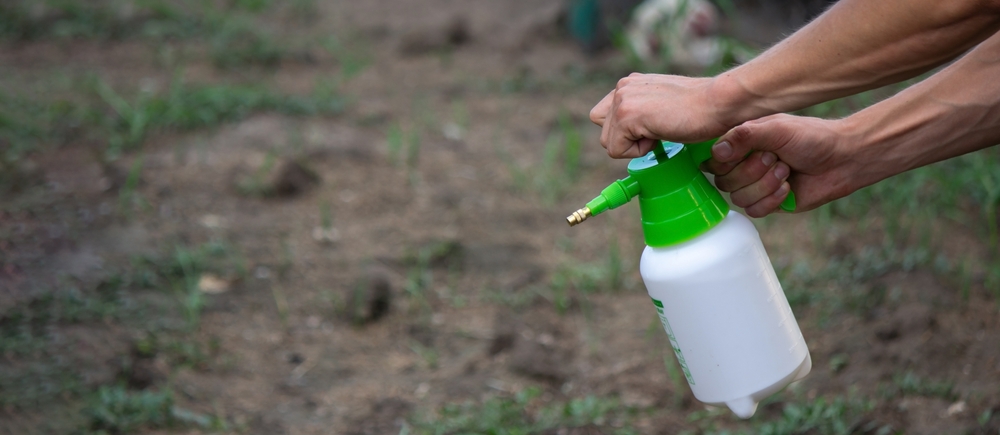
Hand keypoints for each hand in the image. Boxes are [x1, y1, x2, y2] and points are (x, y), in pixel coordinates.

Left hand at [590, 73, 734, 157]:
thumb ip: (644, 110)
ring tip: (661, 131)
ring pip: (609, 143)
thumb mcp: (663, 104)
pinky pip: (617, 150)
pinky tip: (660, 134)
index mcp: (630, 84)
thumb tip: (635, 131)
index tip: (652, 129)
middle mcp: (622, 87)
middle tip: (658, 130)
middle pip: (605, 133)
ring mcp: (622, 99)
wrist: (718, 102)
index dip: (626, 132)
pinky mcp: (626, 115)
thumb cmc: (700, 108)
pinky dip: (639, 152)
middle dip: (628, 141)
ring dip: (635, 146)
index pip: (605, 118)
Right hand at [702, 114, 857, 216]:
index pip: (713, 160)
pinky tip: (788, 188)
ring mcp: (755, 186)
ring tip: (786, 171)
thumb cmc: (811, 137)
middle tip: (775, 158)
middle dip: (751, 172)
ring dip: (764, 186)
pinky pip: (754, 211)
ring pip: (738, 199)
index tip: (748, 151)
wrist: (842, 159)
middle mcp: (744, 165)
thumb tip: (717, 152)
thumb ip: (745, 136)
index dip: (725, 162)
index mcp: (741, 144)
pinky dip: (771, 200)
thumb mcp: (777, 128)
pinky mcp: (768, 203)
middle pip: (723, 182)